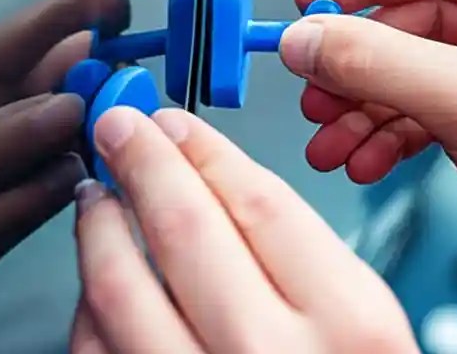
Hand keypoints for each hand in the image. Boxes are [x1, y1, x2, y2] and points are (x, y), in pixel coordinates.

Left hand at [69, 106, 417, 353]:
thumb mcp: (368, 337)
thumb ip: (306, 270)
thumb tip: (215, 189)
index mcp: (350, 328)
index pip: (262, 205)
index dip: (205, 151)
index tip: (175, 123)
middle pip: (188, 232)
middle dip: (141, 165)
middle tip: (116, 126)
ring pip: (123, 293)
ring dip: (97, 231)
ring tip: (94, 196)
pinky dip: (88, 313)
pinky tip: (93, 285)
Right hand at [277, 0, 456, 278]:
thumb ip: (376, 62)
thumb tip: (309, 38)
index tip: (308, 1)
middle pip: (411, 24)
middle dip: (356, 68)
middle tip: (312, 90)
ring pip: (412, 71)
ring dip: (364, 108)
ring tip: (329, 140)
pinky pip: (426, 105)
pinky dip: (390, 131)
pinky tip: (363, 158)